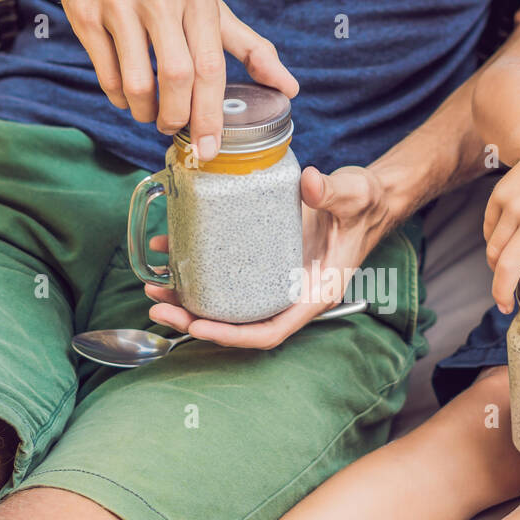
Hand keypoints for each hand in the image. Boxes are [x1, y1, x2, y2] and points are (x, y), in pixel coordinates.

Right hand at [37, 0, 297, 160]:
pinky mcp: (86, 16)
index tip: (209, 147)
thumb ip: (250, 47)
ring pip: (137, 83)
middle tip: (174, 128)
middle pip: (177, 77)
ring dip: (145, 113)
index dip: (211, 114)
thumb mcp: (208, 4)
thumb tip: (290, 88)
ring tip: (151, 114)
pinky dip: (119, 99)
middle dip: (177, 117)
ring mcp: (120, 4)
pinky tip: (127, 97)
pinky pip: (106, 75)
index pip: (210, 67)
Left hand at [145, 164, 392, 348]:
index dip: (232, 335)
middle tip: (157, 305)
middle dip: (194, 319)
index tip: (197, 326)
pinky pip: (225, 274)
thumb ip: (332, 192)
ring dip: (187, 298)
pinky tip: (169, 252)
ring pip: (226, 302)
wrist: (367, 198)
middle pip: (238, 323)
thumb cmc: (365, 205)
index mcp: (313, 293)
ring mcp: (273, 279)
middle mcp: (290, 293)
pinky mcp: (262, 260)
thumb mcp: (354, 196)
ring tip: (152, 283)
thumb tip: (309, 183)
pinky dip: (196, 269)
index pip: (270, 331)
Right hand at [483, 127, 519, 314]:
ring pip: (495, 251)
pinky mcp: (500, 199)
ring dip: (497, 271)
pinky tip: (502, 252)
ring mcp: (516, 208)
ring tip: (504, 281)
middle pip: (510, 264)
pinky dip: (493, 247)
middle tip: (505, 307)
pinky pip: (490, 233)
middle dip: (502, 292)